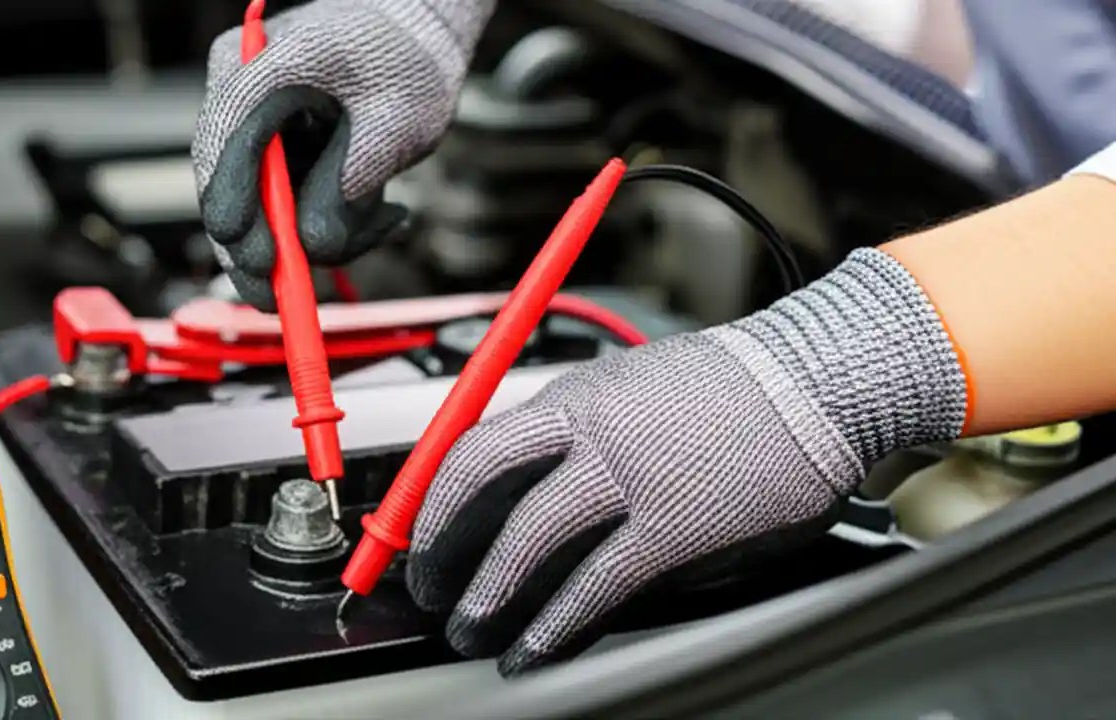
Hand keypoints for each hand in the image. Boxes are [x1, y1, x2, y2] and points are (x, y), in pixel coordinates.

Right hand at [192, 0, 493, 308]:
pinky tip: (382, 212)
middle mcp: (240, 91)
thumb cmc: (408, 54)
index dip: (239, 215)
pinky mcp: (273, 147)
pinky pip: (284, 201)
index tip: (263, 266)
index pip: (225, 148)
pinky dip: (328, 219)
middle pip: (226, 187)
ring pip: (258, 205)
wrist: (419, 25)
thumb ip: (351, 183)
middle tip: (285, 301)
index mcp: (261, 69)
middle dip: (264, 248)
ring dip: (317, 234)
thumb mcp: (394, 123)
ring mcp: (251, 120)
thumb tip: (314, 247)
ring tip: (385, 220)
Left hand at [407, 248, 968, 674]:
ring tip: (471, 632)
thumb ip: (580, 428)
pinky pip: (596, 585)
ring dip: (491, 596)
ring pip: (530, 542)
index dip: (435, 500)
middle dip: (444, 551)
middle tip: (432, 593)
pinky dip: (557, 624)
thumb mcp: (634, 382)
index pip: (475, 445)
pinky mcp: (674, 528)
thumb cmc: (729, 384)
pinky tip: (535, 647)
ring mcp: (631, 479)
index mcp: (577, 394)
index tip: (420, 533)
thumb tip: (529, 478)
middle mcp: (591, 432)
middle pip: (485, 493)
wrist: (814, 377)